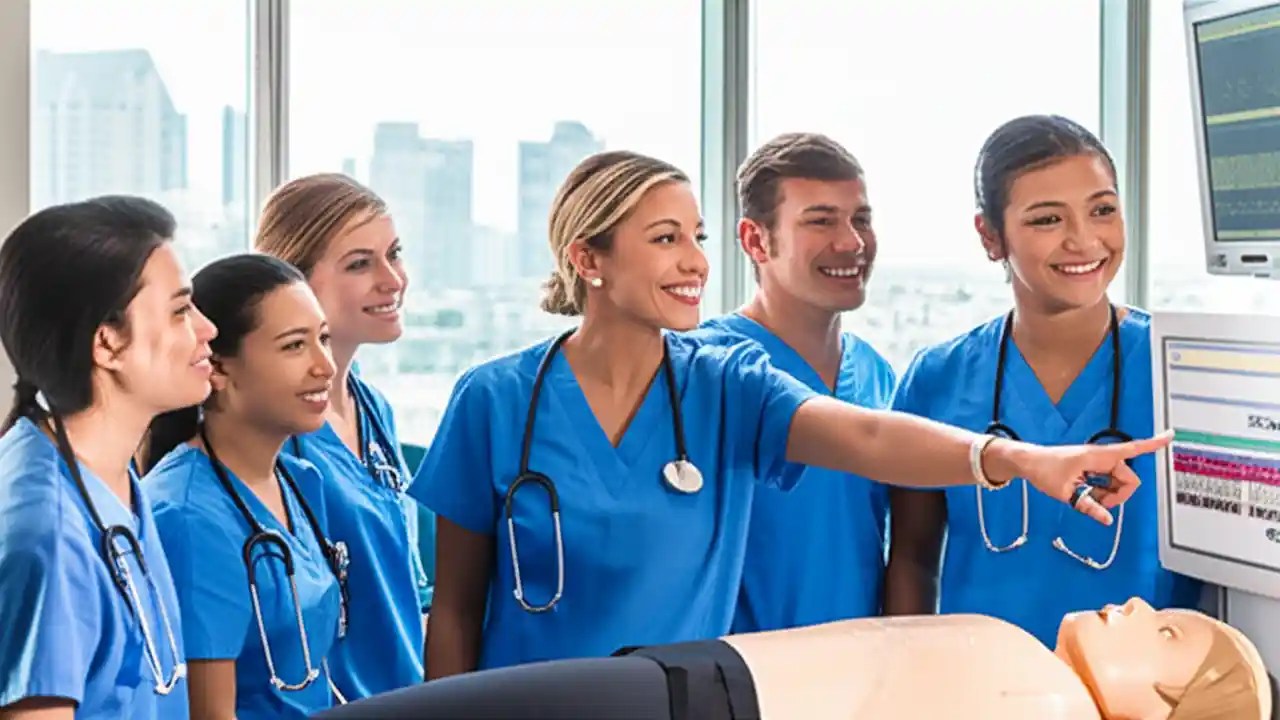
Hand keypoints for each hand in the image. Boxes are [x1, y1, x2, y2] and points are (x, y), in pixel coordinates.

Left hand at [987, 430, 1173, 524]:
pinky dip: (1100, 493)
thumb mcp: (1065, 492)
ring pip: (1118, 484)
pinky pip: (1108, 484)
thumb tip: (1107, 519)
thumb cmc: (1043, 469)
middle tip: (1094, 501)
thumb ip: (1089, 506)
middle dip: (1117, 495)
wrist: (1028, 462)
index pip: (1132, 449)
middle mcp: (1102, 457)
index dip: (1153, 444)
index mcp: (1098, 456)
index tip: (1171, 435)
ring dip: (1107, 495)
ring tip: (1084, 495)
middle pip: (1128, 480)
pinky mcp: (1094, 469)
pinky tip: (1085, 493)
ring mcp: (1098, 464)